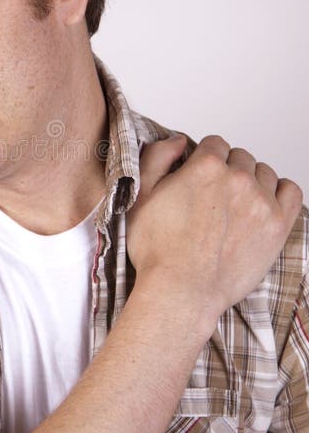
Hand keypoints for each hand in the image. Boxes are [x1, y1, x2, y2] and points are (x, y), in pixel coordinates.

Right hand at [127, 134, 302, 321]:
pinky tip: (264, 202)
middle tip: (213, 195)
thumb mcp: (141, 196)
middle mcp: (238, 179)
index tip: (199, 176)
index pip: (214, 143)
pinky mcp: (277, 226)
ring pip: (264, 173)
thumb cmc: (158, 250)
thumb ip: (157, 158)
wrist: (182, 291)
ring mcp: (261, 202)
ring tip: (235, 203)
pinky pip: (291, 192)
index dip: (203, 158)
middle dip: (227, 170)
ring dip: (251, 181)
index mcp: (206, 167)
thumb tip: (179, 141)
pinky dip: (280, 192)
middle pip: (240, 157)